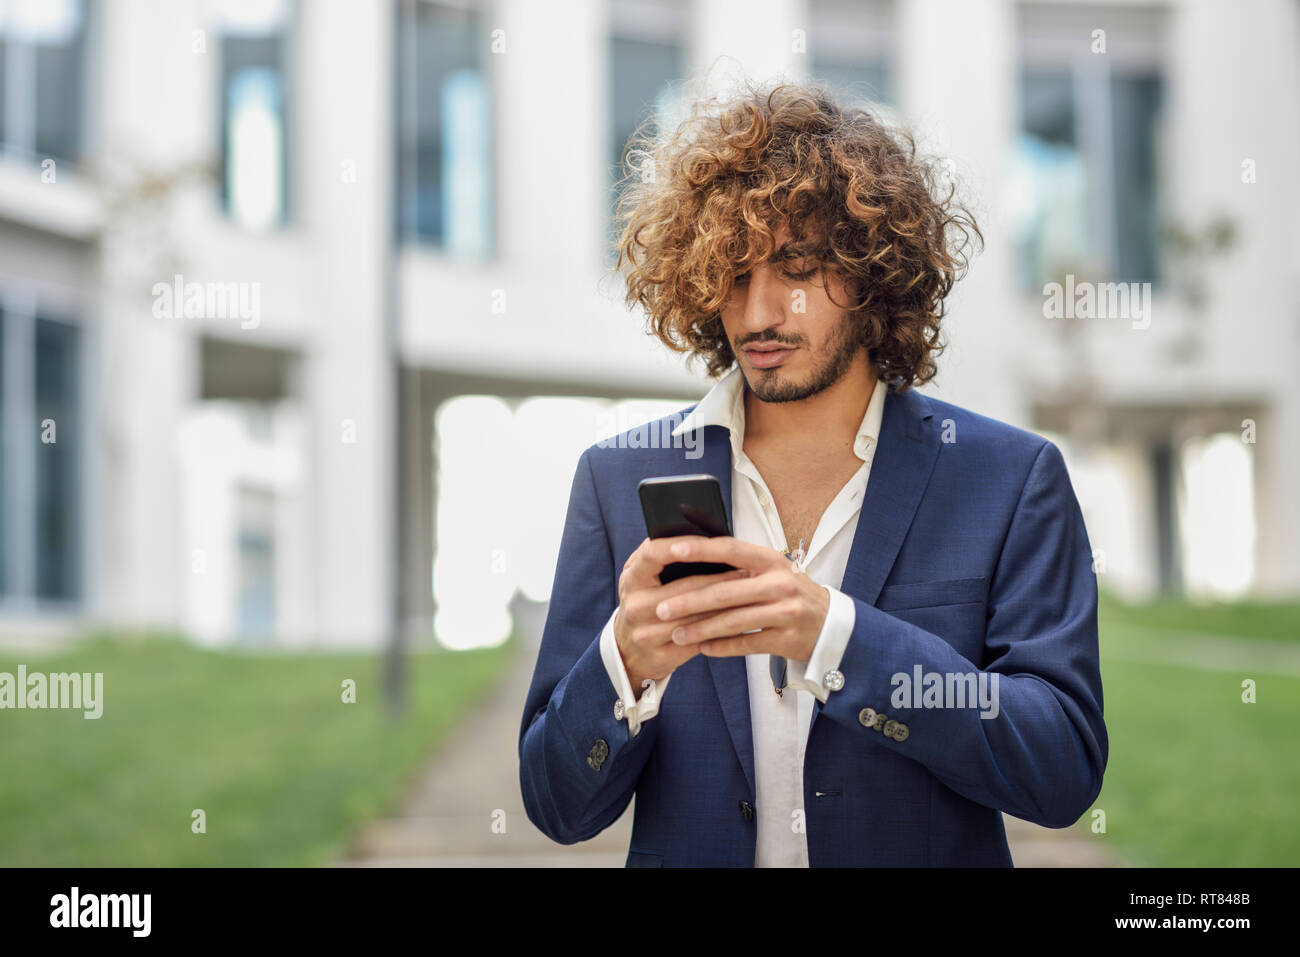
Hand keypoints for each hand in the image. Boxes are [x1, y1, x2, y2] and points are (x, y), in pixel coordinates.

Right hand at [614, 536, 751, 691]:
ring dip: (726, 605)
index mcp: (631, 579)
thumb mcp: (642, 577)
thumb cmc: (645, 603)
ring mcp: (646, 634)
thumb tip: (693, 529)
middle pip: (682, 589)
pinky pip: (699, 641)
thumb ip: (660, 556)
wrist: (628, 651)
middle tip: (746, 570)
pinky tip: (739, 620)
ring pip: (695, 617)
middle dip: (718, 578)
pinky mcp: (661, 656)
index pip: (653, 554)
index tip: (707, 541)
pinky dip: (721, 630)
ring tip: (748, 595)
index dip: (680, 545)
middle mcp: (634, 607)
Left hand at [648, 536, 829, 661]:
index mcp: (772, 560)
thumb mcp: (772, 571)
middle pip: (726, 591)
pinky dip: (723, 648)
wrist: (830, 624)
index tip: (672, 549)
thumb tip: (691, 557)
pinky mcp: (787, 639)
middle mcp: (780, 583)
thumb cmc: (790, 594)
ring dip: (700, 630)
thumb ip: (739, 565)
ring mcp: (786, 612)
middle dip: (688, 601)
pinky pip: (747, 644)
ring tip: (677, 635)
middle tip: (660, 609)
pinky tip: (703, 649)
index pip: (731, 549)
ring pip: (733, 621)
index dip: (701, 549)